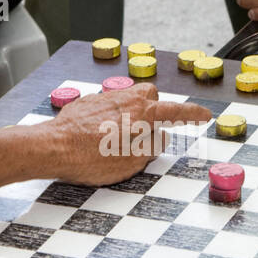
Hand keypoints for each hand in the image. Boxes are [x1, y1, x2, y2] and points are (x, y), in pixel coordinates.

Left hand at [45, 83, 211, 185]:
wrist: (53, 147)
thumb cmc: (90, 158)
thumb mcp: (132, 162)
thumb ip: (151, 147)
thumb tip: (158, 137)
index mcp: (143, 114)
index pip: (176, 111)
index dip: (193, 114)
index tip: (204, 115)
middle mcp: (127, 100)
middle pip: (151, 95)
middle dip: (156, 108)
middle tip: (152, 129)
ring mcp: (105, 98)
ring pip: (128, 99)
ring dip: (132, 113)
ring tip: (123, 136)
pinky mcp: (87, 102)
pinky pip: (109, 105)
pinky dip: (112, 117)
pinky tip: (101, 135)